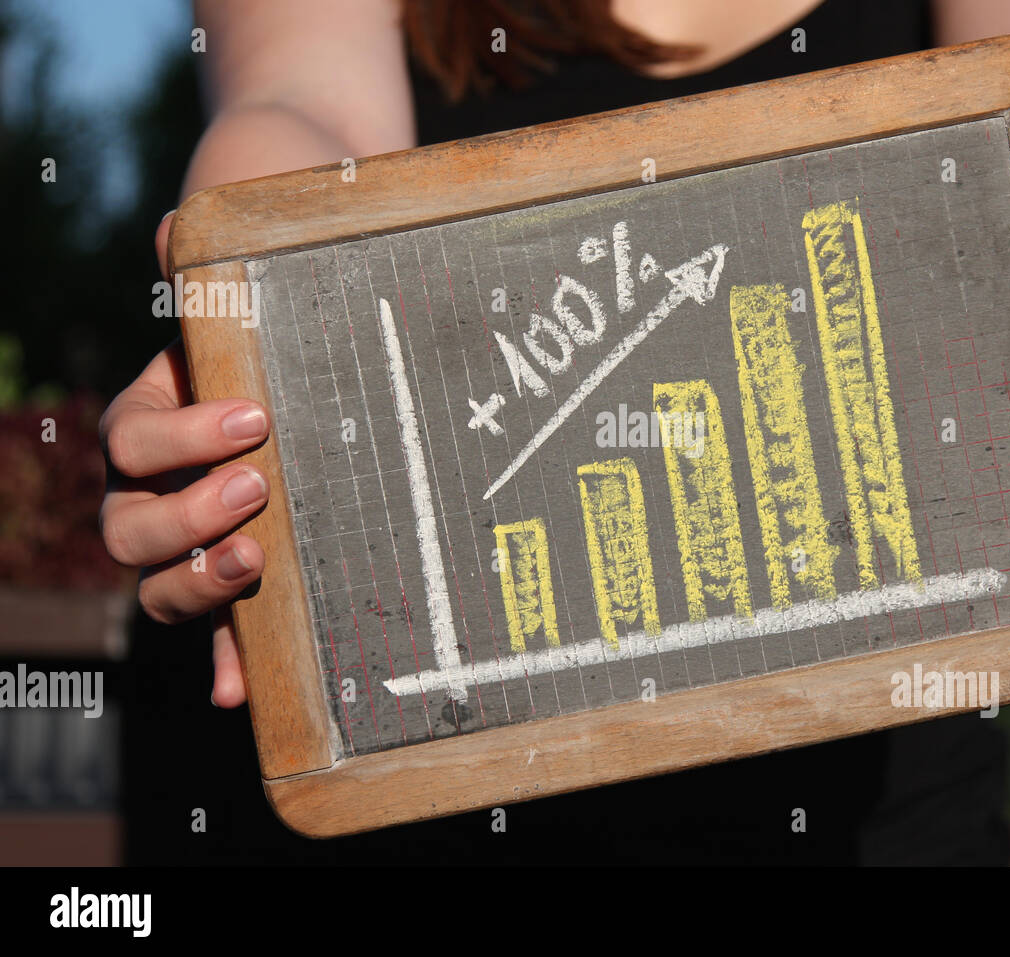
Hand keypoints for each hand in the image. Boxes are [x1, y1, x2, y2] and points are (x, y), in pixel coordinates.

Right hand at [98, 212, 264, 706]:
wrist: (291, 390)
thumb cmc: (259, 352)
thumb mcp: (239, 317)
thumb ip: (205, 279)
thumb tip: (179, 225)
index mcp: (147, 426)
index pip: (132, 440)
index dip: (181, 437)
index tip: (254, 418)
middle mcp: (151, 493)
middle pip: (130, 526)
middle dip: (186, 514)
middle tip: (256, 490)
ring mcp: (185, 548)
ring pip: (157, 585)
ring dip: (198, 586)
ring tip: (255, 563)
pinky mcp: (227, 584)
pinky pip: (213, 633)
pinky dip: (223, 661)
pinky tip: (240, 693)